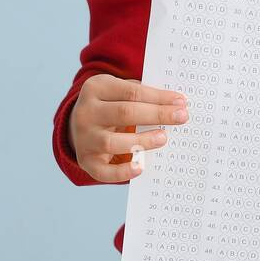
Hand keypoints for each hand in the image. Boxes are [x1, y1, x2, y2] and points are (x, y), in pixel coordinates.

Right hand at [68, 74, 189, 182]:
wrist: (78, 125)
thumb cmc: (111, 106)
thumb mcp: (119, 92)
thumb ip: (142, 95)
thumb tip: (175, 104)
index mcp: (96, 88)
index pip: (131, 92)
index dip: (158, 97)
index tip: (181, 102)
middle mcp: (86, 112)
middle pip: (124, 113)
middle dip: (156, 115)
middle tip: (181, 117)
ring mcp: (84, 138)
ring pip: (112, 142)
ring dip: (141, 141)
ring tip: (163, 138)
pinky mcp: (85, 160)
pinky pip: (103, 171)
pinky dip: (121, 172)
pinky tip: (140, 168)